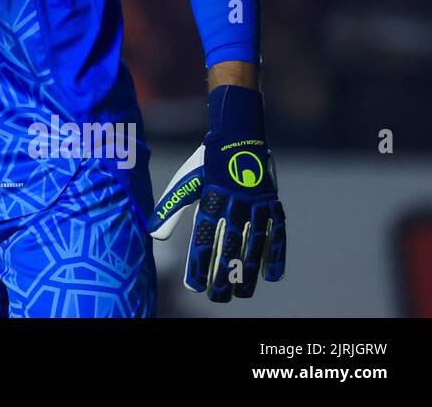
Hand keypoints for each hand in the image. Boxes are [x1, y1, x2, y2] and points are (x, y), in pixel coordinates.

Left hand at [149, 85, 286, 301]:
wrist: (238, 134)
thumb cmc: (206, 163)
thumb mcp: (185, 183)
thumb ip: (170, 209)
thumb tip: (153, 235)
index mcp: (211, 199)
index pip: (203, 238)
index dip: (199, 263)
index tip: (194, 285)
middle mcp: (235, 203)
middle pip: (229, 246)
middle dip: (223, 274)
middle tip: (217, 297)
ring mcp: (257, 204)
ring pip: (254, 244)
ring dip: (249, 272)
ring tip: (242, 294)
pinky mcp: (273, 203)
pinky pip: (278, 233)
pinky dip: (277, 255)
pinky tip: (273, 277)